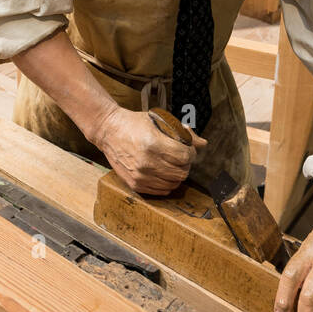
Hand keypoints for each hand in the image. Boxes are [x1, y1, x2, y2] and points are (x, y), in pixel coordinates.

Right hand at [89, 106, 205, 195]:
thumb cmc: (135, 123)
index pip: (185, 156)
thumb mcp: (160, 121)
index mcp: (154, 144)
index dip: (190, 152)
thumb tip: (203, 143)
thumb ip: (183, 132)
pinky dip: (167, 183)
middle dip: (186, 164)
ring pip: (173, 184)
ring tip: (171, 163)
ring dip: (177, 174)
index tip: (187, 148)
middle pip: (182, 172)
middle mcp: (147, 163)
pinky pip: (161, 191)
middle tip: (180, 156)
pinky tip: (163, 172)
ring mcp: (140, 176)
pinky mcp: (135, 184)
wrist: (109, 131)